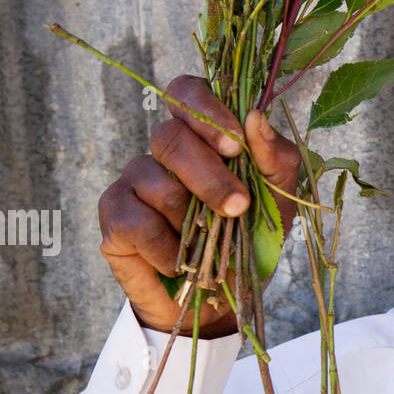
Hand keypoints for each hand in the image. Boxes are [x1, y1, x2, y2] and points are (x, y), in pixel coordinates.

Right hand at [98, 75, 303, 336]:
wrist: (222, 302)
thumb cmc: (250, 243)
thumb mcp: (278, 203)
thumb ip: (275, 160)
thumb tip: (257, 118)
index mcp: (201, 135)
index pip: (187, 92)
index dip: (205, 110)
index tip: (235, 144)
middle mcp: (162, 152)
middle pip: (170, 138)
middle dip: (210, 176)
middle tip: (239, 208)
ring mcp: (134, 182)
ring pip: (157, 184)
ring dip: (193, 223)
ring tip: (209, 249)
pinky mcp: (114, 217)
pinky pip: (138, 222)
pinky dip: (167, 249)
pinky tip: (179, 264)